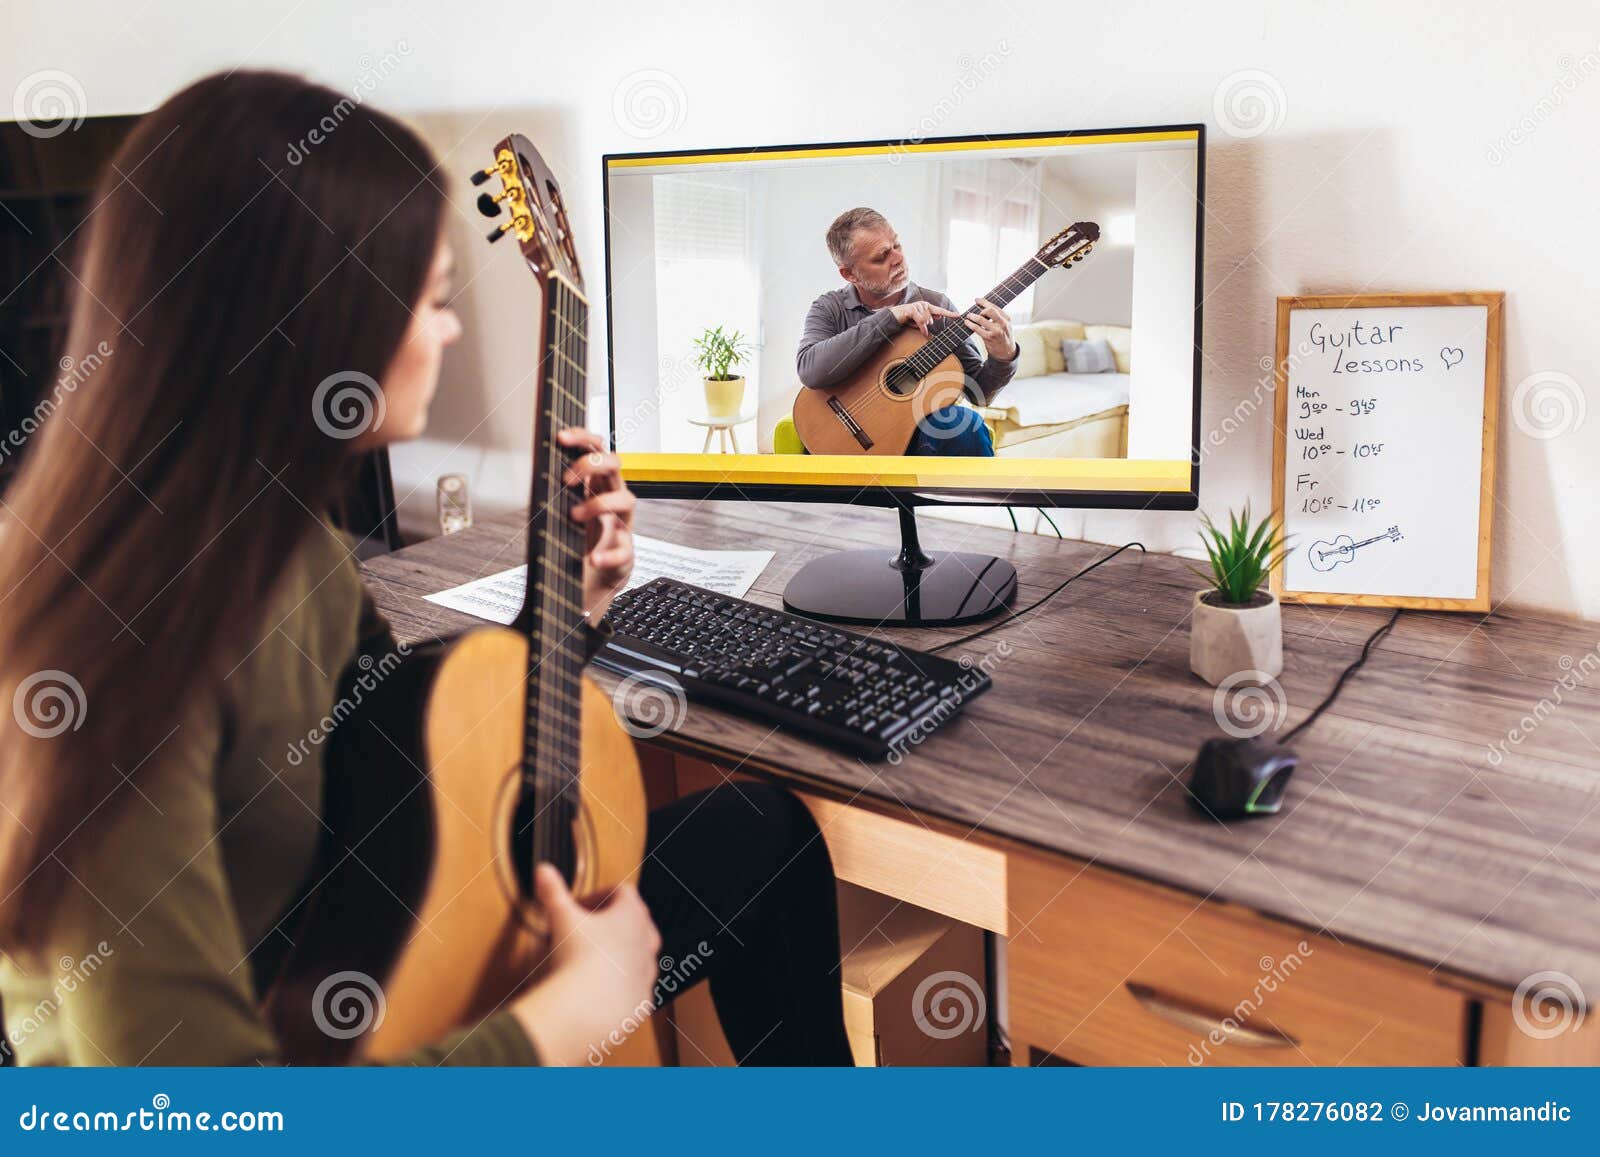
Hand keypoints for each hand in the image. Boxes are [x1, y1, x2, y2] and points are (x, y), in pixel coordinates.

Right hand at [511, 865, 661, 1066]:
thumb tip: (543, 869)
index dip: (599, 894)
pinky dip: (622, 984)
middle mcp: (647, 942)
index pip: (623, 892)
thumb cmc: (577, 958)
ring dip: (620, 953)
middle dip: (614, 921)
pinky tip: (599, 989)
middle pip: (638, 921)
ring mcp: (647, 973)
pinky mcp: (642, 1000)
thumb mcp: (562, 918)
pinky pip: (637, 986)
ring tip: (592, 960)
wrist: (586, 1009)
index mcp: (632, 915)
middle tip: (588, 929)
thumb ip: (554, 892)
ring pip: (640, 954)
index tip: (578, 906)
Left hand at [558, 427, 634, 625]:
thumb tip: (529, 471)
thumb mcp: (561, 511)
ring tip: (574, 516)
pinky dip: (608, 554)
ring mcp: (621, 523)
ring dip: (597, 504)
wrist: (591, 579)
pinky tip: (593, 559)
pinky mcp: (625, 552)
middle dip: (590, 464)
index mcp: (596, 484)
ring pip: (625, 500)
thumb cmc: (576, 540)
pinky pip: (624, 550)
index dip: (582, 438)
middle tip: (566, 480)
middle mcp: (612, 497)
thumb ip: (552, 492)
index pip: (596, 449)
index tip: (561, 437)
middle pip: (615, 464)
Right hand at [889, 299, 959, 336]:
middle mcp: (924, 304)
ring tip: (911, 323)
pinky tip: (920, 331)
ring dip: (920, 326)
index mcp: (927, 306)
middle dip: (924, 325)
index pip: (940, 311)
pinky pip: (921, 321)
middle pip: (931, 320)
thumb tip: (937, 317)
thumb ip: (928, 319)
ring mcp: (918, 306)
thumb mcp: (919, 321)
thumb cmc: (907, 319)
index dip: (950, 314)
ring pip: (926, 321)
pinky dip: (921, 328)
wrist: (893, 317)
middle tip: (915, 323)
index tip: (959, 316)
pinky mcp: (913, 310)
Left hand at [965, 298, 1014, 360]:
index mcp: (1007, 318)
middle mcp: (1002, 324)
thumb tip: (983, 307)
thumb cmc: (1003, 336)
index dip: (984, 302)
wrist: (1006, 352)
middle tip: (973, 309)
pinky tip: (967, 323)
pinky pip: (977, 329)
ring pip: (981, 319)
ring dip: (972, 316)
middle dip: (980, 308)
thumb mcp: (1005, 325)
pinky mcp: (989, 338)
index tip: (977, 300)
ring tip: (968, 316)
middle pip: (989, 310)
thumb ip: (998, 317)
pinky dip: (970, 324)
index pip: (995, 307)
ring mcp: (996, 331)